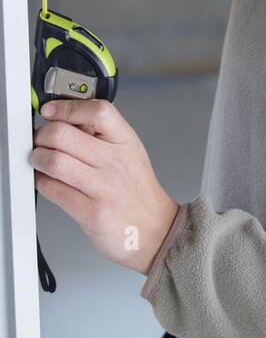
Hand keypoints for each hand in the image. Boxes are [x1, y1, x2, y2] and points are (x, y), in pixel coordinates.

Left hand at [29, 98, 179, 276]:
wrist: (156, 230)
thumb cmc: (138, 192)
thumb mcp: (130, 153)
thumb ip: (102, 135)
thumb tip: (66, 120)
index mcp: (126, 142)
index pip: (97, 112)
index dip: (67, 107)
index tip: (51, 110)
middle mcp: (115, 162)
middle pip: (64, 135)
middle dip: (42, 135)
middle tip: (41, 140)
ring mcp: (103, 188)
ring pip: (54, 161)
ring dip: (37, 158)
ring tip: (39, 160)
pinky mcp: (90, 212)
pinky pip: (53, 190)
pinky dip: (41, 183)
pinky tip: (46, 181)